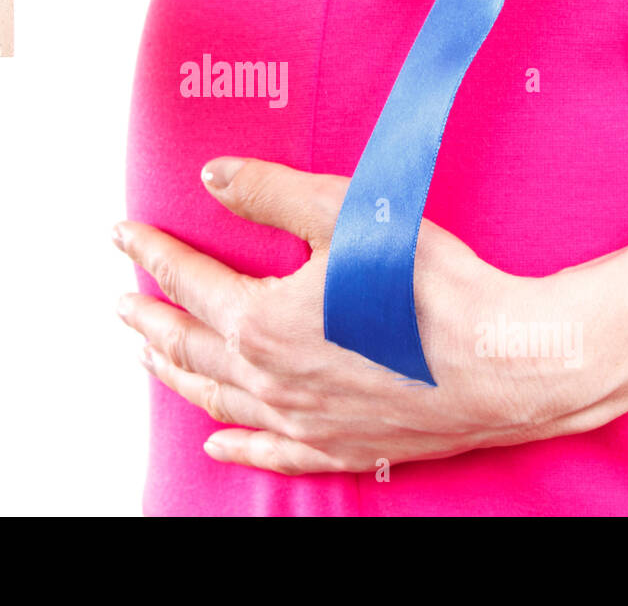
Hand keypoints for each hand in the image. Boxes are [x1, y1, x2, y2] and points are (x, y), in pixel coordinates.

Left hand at [114, 158, 627, 474]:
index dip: (150, 253)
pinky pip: (272, 452)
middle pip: (187, 346)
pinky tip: (216, 442)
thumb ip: (272, 194)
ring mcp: (303, 419)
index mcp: (262, 321)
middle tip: (120, 301)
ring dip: (176, 373)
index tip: (123, 235)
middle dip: (147, 318)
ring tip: (149, 354)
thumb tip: (211, 175)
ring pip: (217, 398)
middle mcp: (270, 378)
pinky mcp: (341, 444)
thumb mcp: (348, 215)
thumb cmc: (433, 285)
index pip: (186, 281)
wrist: (508, 360)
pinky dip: (236, 445)